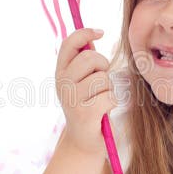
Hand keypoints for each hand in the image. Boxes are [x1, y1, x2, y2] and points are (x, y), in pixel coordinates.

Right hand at [55, 27, 117, 156]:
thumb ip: (86, 61)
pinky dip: (112, 103)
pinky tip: (103, 111)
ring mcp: (71, 99)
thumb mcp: (84, 81)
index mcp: (61, 72)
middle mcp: (62, 83)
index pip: (69, 44)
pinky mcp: (84, 113)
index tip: (101, 32)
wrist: (85, 141)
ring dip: (108, 89)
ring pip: (102, 78)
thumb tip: (94, 35)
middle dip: (104, 66)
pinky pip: (109, 96)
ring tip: (100, 100)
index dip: (85, 33)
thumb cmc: (89, 106)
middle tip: (102, 81)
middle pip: (91, 58)